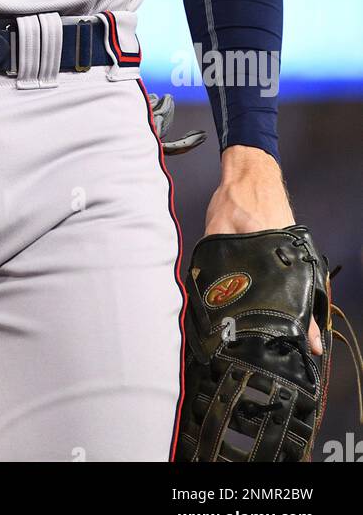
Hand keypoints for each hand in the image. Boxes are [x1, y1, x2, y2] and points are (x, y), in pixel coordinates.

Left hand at [204, 145, 322, 358]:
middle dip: (304, 318)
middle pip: (301, 290)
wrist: (250, 171)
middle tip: (309, 344)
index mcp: (271, 245)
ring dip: (303, 304)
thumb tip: (205, 281)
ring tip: (306, 333)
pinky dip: (297, 287)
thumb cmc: (234, 196)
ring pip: (301, 281)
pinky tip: (296, 304)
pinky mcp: (289, 242)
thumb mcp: (216, 224)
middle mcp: (287, 248)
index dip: (299, 316)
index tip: (308, 338)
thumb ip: (214, 253)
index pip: (289, 288)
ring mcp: (291, 245)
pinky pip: (296, 270)